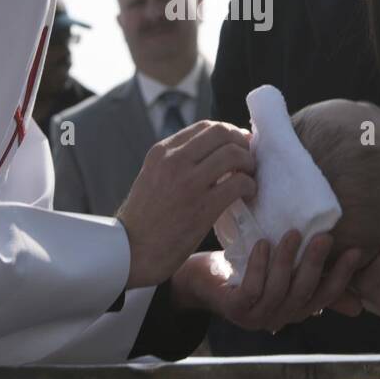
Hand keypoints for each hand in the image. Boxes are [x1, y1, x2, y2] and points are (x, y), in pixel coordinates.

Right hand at [118, 121, 254, 288]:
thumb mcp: (152, 177)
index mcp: (161, 152)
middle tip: (247, 159)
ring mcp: (188, 183)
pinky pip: (238, 183)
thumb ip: (176, 162)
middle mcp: (174, 161)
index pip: (205, 126)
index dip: (228, 133)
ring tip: (248, 176)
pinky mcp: (203, 207)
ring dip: (248, 163)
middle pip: (222, 133)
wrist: (131, 252)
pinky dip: (249, 186)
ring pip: (233, 154)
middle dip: (241, 143)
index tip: (237, 146)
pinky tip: (247, 194)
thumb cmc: (143, 219)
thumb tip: (212, 154)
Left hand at [172, 234, 363, 332]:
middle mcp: (279, 317)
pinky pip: (252, 289)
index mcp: (295, 309)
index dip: (342, 277)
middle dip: (316, 265)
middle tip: (324, 237)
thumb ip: (313, 281)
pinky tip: (262, 244)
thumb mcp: (282, 272)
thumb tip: (358, 302)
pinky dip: (259, 266)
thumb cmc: (246, 270)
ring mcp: (255, 316)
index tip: (355, 251)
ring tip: (292, 234)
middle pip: (304, 293)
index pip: (326, 297)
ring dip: (288, 261)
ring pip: (279, 291)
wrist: (202, 279)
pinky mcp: (234, 309)